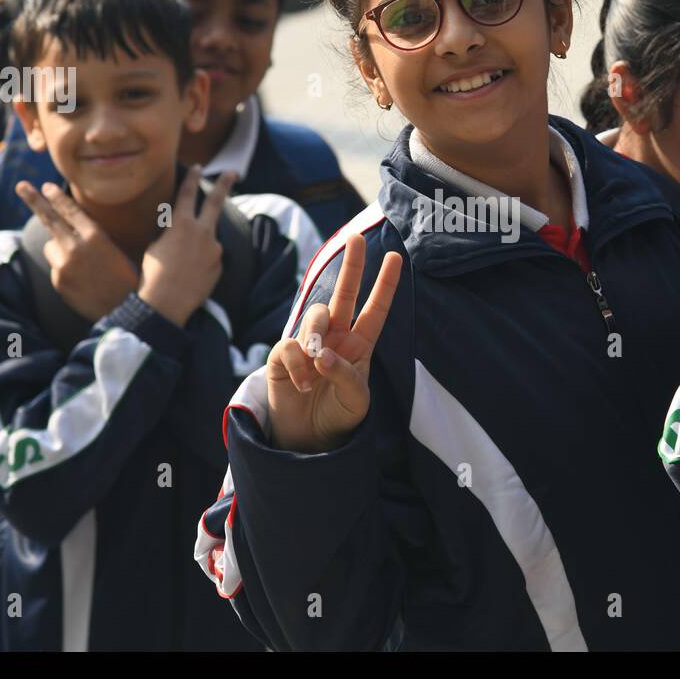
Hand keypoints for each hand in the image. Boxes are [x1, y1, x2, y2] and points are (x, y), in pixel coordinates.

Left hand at [16, 181, 139, 321]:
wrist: (126, 311)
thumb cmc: (128, 279)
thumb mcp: (116, 250)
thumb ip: (92, 237)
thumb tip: (70, 226)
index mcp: (95, 237)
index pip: (70, 211)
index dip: (57, 197)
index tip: (46, 186)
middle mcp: (76, 248)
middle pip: (49, 219)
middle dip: (34, 200)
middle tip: (21, 185)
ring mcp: (64, 266)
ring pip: (52, 247)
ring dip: (61, 250)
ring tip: (84, 265)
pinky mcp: (59, 282)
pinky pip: (56, 268)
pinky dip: (65, 271)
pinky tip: (83, 281)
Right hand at [137, 166, 233, 326]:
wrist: (167, 302)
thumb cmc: (154, 273)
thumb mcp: (155, 245)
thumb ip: (171, 232)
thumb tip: (178, 229)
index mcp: (181, 223)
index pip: (188, 194)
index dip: (192, 179)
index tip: (198, 168)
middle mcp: (202, 231)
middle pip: (216, 202)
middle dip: (224, 184)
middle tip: (232, 172)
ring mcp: (215, 248)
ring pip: (209, 238)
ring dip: (199, 246)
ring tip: (183, 263)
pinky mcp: (221, 264)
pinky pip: (211, 258)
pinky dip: (202, 263)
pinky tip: (190, 275)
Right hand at [265, 233, 402, 453]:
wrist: (309, 439)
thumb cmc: (339, 416)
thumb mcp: (356, 401)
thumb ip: (346, 375)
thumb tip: (322, 354)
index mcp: (360, 345)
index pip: (375, 310)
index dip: (385, 285)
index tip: (396, 258)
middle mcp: (336, 337)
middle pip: (344, 294)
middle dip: (352, 266)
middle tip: (357, 239)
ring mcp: (309, 343)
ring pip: (315, 315)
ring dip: (316, 338)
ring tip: (316, 372)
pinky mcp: (283, 355)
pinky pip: (290, 345)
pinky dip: (298, 364)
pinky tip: (302, 383)